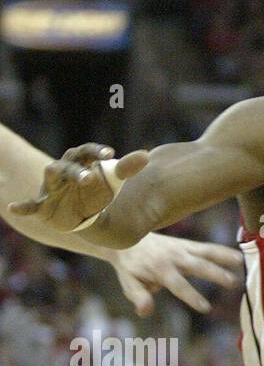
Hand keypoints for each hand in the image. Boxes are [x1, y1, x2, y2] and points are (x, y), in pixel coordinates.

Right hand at [9, 143, 149, 232]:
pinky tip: (12, 207)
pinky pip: (31, 205)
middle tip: (90, 178)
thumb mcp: (113, 180)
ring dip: (54, 176)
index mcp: (78, 162)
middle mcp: (63, 171)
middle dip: (76, 170)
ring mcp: (51, 187)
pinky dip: (22, 206)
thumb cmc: (98, 191)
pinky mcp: (44, 204)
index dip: (95, 151)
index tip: (111, 154)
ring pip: (51, 177)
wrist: (86, 214)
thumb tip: (148, 154)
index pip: (85, 152)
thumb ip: (127, 168)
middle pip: (67, 165)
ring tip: (55, 173)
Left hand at [112, 234, 241, 315]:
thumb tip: (145, 311)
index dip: (192, 296)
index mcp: (160, 269)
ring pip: (206, 252)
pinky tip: (239, 257)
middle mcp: (174, 257)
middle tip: (233, 282)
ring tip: (242, 262)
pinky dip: (223, 251)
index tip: (206, 308)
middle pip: (198, 265)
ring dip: (224, 257)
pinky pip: (207, 248)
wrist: (126, 237)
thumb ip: (139, 297)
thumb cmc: (130, 267)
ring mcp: (182, 248)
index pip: (179, 285)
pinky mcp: (188, 245)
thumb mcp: (129, 283)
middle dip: (215, 273)